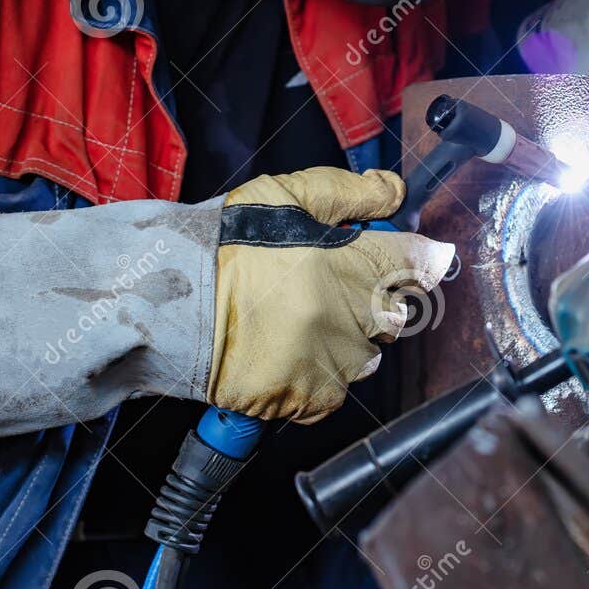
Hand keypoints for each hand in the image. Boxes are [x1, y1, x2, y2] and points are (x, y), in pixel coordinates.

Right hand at [207, 167, 455, 422]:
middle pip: (394, 315)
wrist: (166, 297)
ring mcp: (333, 361)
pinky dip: (314, 378)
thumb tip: (397, 193)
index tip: (404, 259)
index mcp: (360, 264)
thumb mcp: (290, 194)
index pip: (422, 264)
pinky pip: (332, 393)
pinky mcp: (307, 396)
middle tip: (323, 288)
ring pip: (364, 358)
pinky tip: (283, 353)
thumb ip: (354, 193)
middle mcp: (356, 317)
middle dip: (370, 301)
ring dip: (343, 342)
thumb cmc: (225, 243)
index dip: (417, 259)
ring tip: (295, 322)